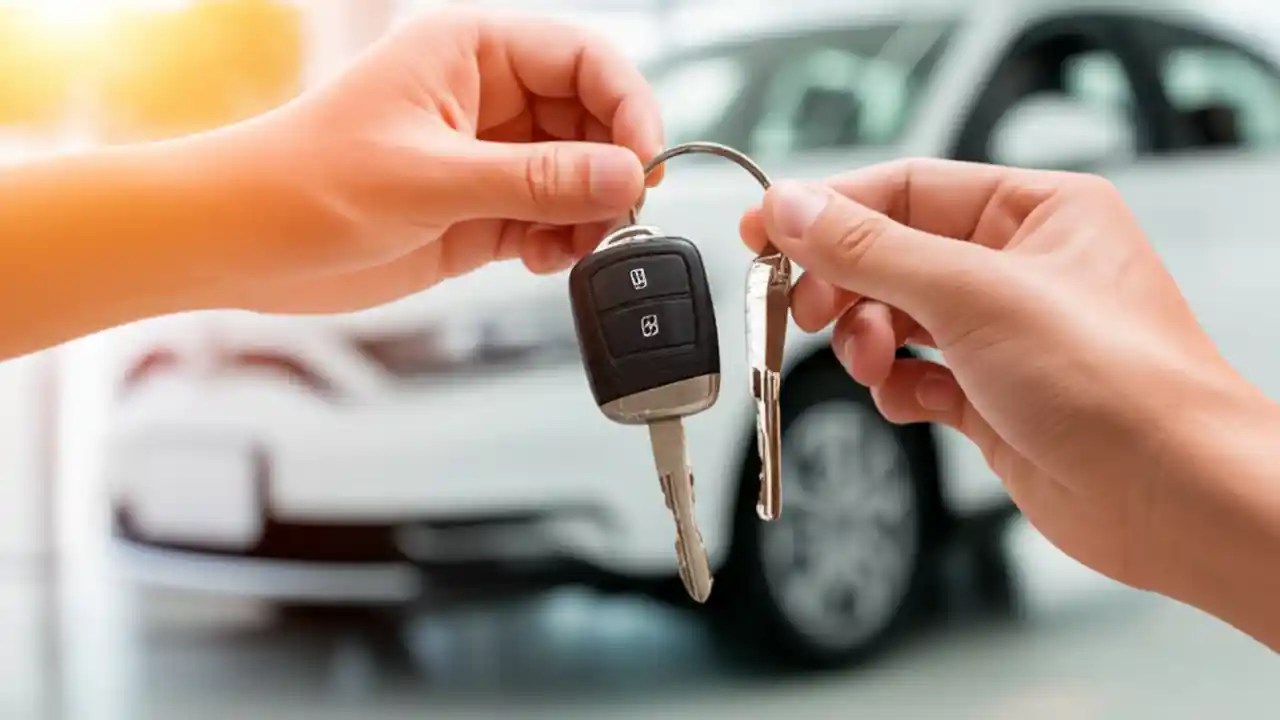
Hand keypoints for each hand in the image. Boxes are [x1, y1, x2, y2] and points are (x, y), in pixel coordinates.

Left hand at [210, 8, 660, 312]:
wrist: (244, 245)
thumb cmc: (304, 182)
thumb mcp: (431, 178)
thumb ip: (536, 181)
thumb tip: (624, 176)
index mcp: (470, 51)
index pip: (581, 58)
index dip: (626, 104)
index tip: (646, 158)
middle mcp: (485, 98)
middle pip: (589, 120)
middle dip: (610, 168)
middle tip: (619, 213)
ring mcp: (484, 157)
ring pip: (575, 176)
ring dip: (588, 214)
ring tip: (573, 245)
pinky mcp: (478, 210)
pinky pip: (548, 218)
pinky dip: (560, 242)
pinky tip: (542, 258)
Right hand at [740, 159, 1261, 592]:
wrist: (1170, 497)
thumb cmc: (1116, 381)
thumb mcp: (972, 293)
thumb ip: (871, 249)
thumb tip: (793, 209)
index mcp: (1037, 211)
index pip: (908, 188)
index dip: (830, 209)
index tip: (764, 230)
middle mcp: (1022, 266)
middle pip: (893, 254)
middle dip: (843, 284)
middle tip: (800, 309)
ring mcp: (1006, 335)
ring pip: (898, 318)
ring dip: (867, 341)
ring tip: (873, 364)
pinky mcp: (993, 398)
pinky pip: (916, 377)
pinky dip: (897, 387)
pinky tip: (908, 400)